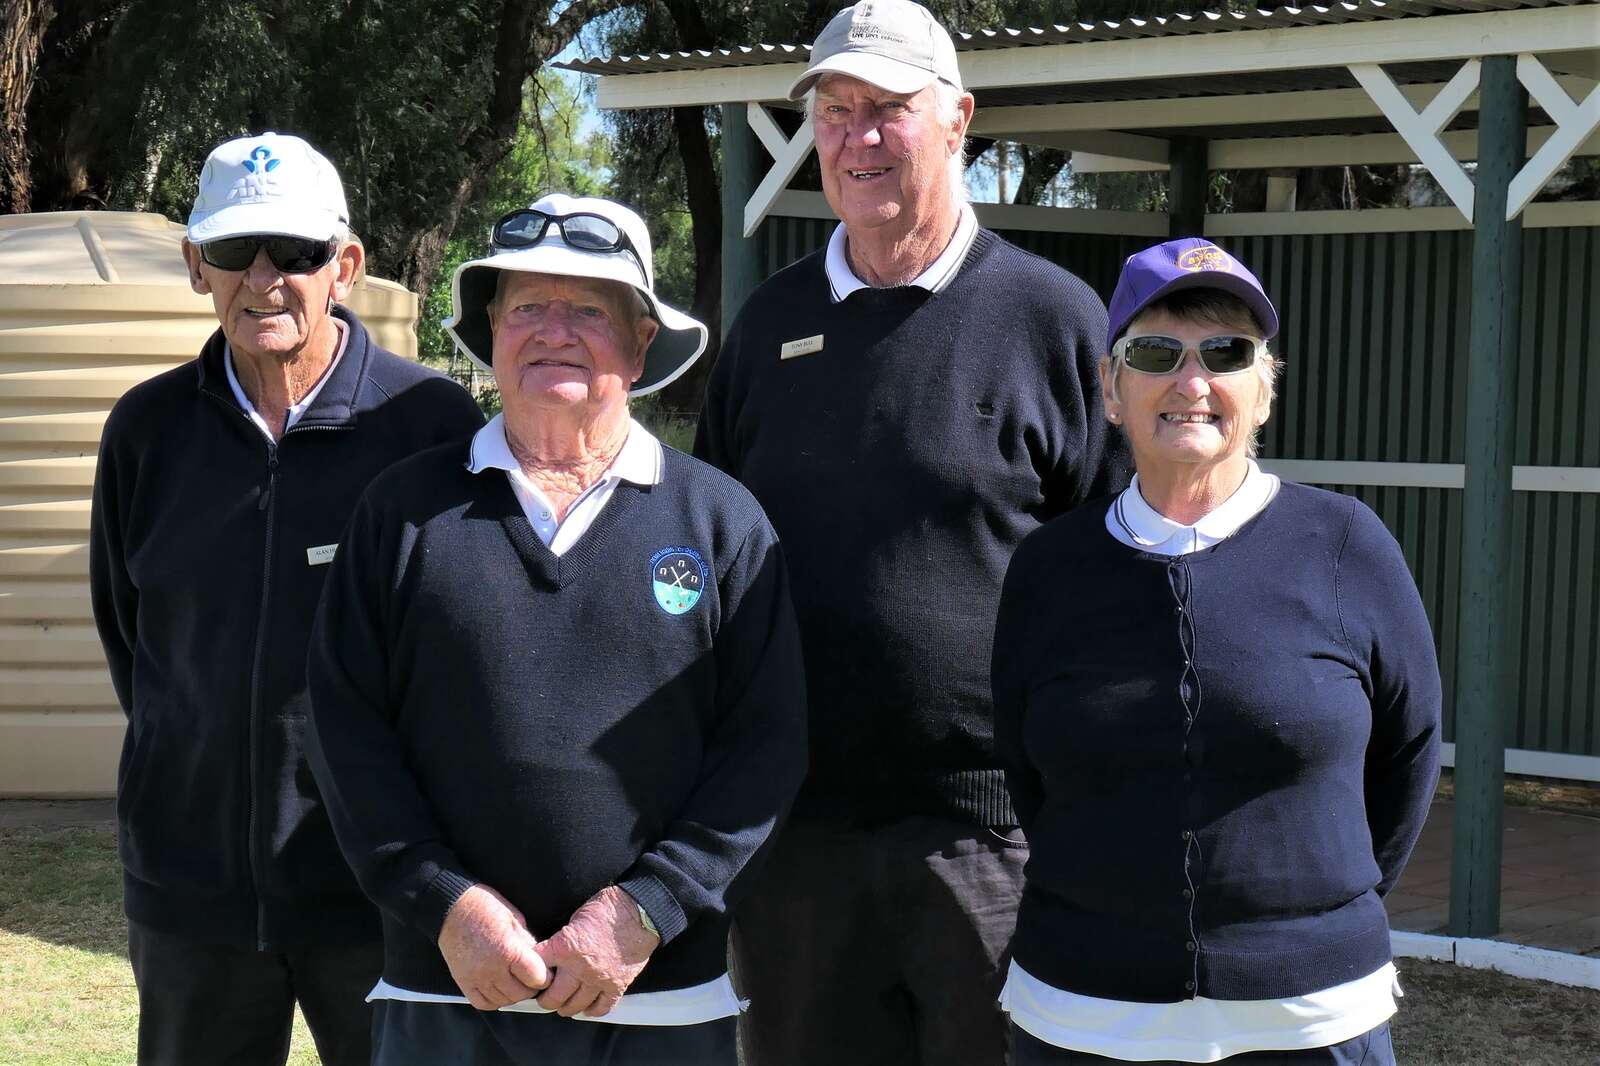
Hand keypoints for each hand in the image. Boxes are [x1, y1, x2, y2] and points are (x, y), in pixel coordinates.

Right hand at [437, 884, 549, 1009]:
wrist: (453, 907)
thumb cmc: (485, 908)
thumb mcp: (515, 919)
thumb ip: (528, 943)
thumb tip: (540, 960)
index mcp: (509, 950)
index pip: (537, 978)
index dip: (546, 977)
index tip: (546, 973)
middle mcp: (492, 968)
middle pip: (522, 993)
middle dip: (532, 987)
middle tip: (532, 979)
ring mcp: (476, 978)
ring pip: (504, 1001)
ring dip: (514, 995)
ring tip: (516, 982)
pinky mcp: (463, 982)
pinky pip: (483, 1003)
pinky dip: (494, 1000)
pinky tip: (499, 989)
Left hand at [534, 885, 660, 1017]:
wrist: (639, 911)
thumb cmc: (608, 909)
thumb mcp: (575, 918)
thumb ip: (563, 940)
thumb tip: (553, 956)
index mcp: (565, 947)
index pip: (536, 967)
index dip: (531, 971)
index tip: (531, 974)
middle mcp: (579, 968)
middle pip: (553, 996)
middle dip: (545, 998)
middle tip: (544, 996)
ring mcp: (599, 980)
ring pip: (574, 1006)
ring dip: (565, 1007)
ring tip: (563, 1004)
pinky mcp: (617, 986)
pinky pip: (601, 1008)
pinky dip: (592, 1010)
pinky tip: (587, 1006)